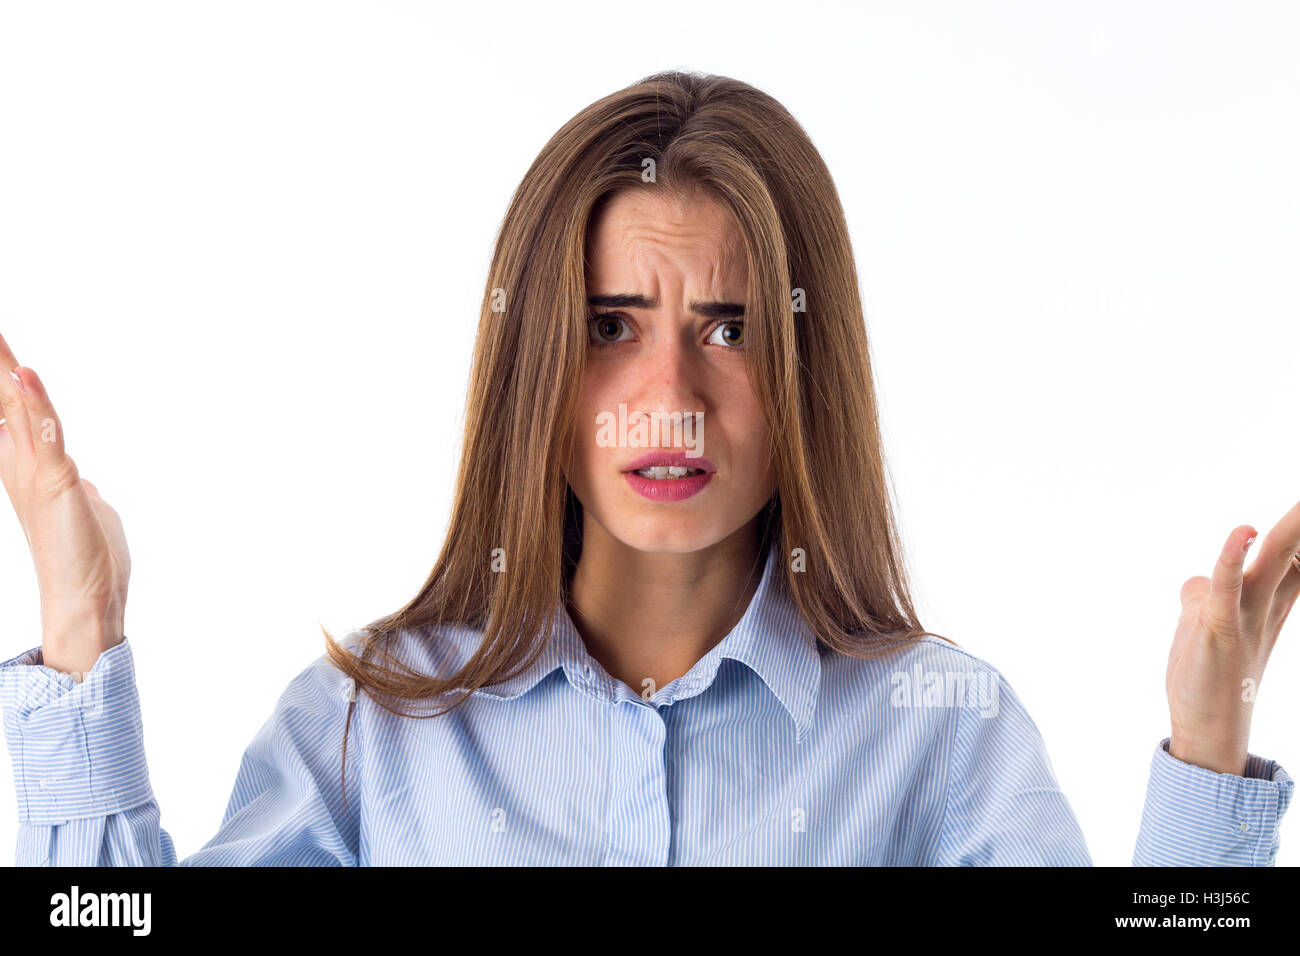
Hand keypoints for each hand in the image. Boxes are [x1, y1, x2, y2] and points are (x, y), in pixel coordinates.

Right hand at [0, 332, 129, 676]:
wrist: (86, 601)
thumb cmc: (87, 559)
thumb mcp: (80, 507)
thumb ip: (74, 486)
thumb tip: (81, 479)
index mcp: (26, 466)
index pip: (6, 409)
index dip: (2, 377)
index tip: (0, 349)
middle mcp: (21, 462)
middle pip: (0, 397)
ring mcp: (35, 470)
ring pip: (14, 405)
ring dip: (4, 366)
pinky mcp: (55, 480)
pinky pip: (45, 431)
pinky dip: (36, 401)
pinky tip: (25, 373)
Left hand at [1166, 500, 1299, 774]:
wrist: (1207, 730)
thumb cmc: (1207, 678)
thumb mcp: (1209, 628)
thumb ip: (1207, 597)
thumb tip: (1197, 580)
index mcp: (1267, 604)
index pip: (1296, 556)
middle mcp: (1263, 605)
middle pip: (1292, 551)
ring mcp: (1244, 615)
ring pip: (1271, 561)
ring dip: (1290, 528)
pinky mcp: (1219, 628)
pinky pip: (1227, 586)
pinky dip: (1232, 557)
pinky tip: (1243, 532)